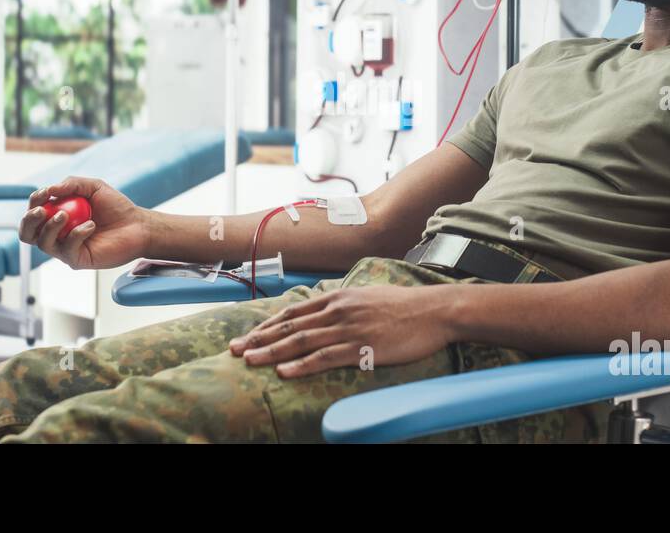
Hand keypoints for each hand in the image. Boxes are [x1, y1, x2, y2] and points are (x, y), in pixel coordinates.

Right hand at [17, 176, 148, 269]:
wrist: (137, 225)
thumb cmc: (115, 207)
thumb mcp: (93, 187)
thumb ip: (71, 184)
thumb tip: (49, 190)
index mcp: (57, 216)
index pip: (34, 212)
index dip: (34, 202)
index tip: (45, 192)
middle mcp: (57, 234)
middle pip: (28, 233)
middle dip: (29, 220)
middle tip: (42, 210)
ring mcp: (66, 248)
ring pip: (43, 243)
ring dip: (50, 227)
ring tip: (66, 215)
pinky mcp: (77, 259)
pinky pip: (67, 249)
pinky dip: (76, 235)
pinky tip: (91, 226)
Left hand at [228, 285, 455, 378]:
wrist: (435, 310)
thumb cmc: (405, 306)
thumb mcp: (368, 296)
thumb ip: (345, 304)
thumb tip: (326, 311)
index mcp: (339, 297)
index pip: (294, 311)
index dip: (268, 324)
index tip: (248, 334)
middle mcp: (338, 310)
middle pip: (290, 326)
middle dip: (259, 338)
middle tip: (234, 350)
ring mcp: (349, 328)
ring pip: (301, 341)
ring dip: (271, 351)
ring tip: (248, 360)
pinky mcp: (362, 347)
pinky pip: (325, 357)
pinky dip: (301, 365)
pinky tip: (283, 372)